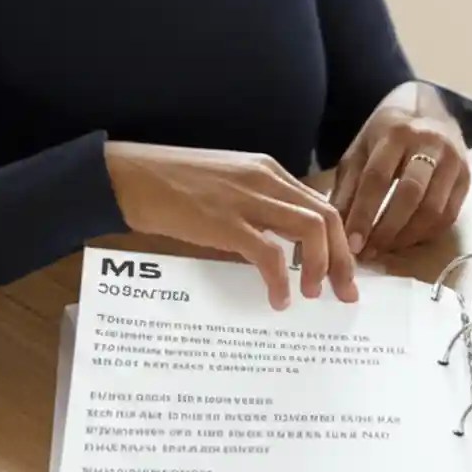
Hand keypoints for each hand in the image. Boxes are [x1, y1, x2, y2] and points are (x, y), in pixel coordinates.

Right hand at [104, 142, 356, 309]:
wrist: (128, 175)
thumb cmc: (171, 184)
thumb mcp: (226, 185)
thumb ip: (257, 205)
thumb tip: (279, 243)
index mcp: (268, 171)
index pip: (321, 204)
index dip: (338, 241)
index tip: (343, 270)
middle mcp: (265, 180)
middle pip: (326, 218)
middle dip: (341, 260)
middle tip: (344, 293)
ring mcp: (246, 199)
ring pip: (309, 230)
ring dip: (318, 267)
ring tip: (312, 294)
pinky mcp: (225, 222)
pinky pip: (269, 253)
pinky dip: (281, 280)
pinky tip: (278, 299)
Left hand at [331, 84, 469, 257]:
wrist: (430, 117)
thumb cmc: (387, 138)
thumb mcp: (360, 152)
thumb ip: (347, 187)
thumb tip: (338, 228)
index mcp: (396, 134)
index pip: (378, 178)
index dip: (364, 213)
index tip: (352, 242)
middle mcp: (430, 144)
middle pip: (410, 194)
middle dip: (386, 229)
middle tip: (368, 251)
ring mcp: (453, 162)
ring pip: (432, 209)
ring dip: (406, 236)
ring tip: (384, 249)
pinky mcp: (466, 179)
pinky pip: (447, 216)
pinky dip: (425, 234)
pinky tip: (405, 241)